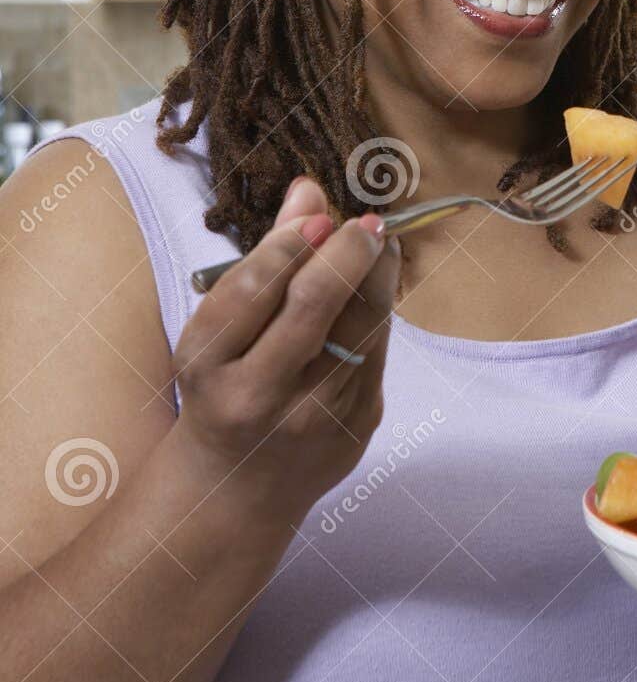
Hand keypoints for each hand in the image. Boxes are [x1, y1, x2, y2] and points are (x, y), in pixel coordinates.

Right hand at [169, 176, 397, 525]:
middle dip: (346, 255)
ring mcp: (312, 420)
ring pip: (359, 331)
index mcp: (210, 366)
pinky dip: (378, 314)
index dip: (288, 247)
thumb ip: (265, 259)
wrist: (235, 491)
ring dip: (377, 279)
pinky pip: (375, 356)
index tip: (319, 214)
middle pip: (311, 310)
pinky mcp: (355, 430)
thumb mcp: (219, 331)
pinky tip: (377, 287)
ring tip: (381, 243)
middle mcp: (258, 398)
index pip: (250, 294)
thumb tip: (309, 190)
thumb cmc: (221, 389)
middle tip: (367, 223)